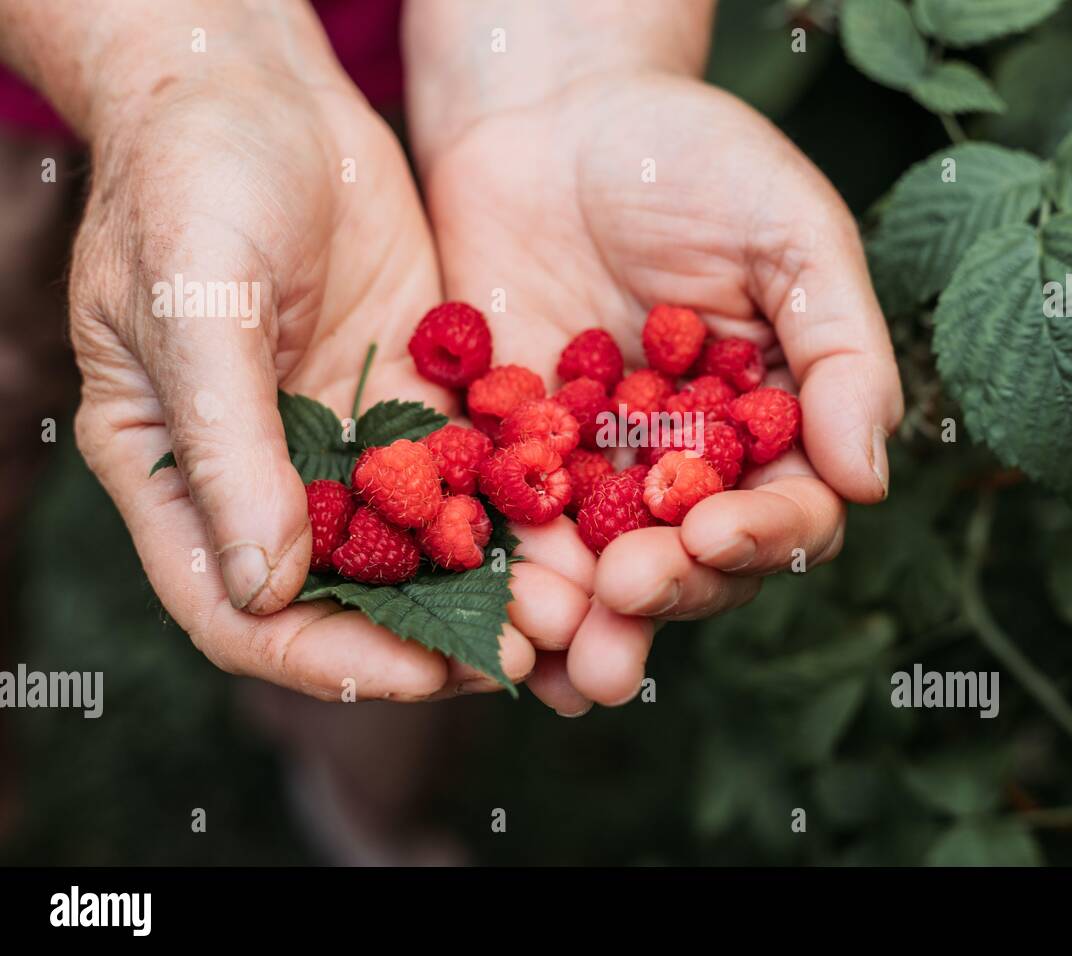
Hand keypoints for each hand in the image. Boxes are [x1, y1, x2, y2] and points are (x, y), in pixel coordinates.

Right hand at [68, 58, 538, 700]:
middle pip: (350, 598)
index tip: (417, 672)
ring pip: (424, 548)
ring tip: (573, 612)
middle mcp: (269, 483)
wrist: (258, 89)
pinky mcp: (415, 403)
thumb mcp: (193, 312)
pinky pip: (470, 477)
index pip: (242, 614)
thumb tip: (265, 588)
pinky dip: (517, 513)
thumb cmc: (188, 184)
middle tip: (529, 654)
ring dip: (493, 587)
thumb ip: (226, 449)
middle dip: (436, 635)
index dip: (328, 657)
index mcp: (179, 484)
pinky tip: (582, 533)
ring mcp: (348, 446)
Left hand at [412, 69, 902, 710]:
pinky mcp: (509, 456)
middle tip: (628, 600)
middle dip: (667, 591)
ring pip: (602, 570)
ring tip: (565, 659)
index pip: (788, 511)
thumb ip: (841, 349)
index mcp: (771, 426)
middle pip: (693, 562)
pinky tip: (491, 615)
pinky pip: (510, 528)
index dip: (760, 534)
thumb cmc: (692, 155)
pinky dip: (504, 576)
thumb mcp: (789, 230)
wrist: (550, 113)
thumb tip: (868, 479)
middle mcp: (686, 465)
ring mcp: (594, 468)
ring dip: (586, 623)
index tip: (713, 527)